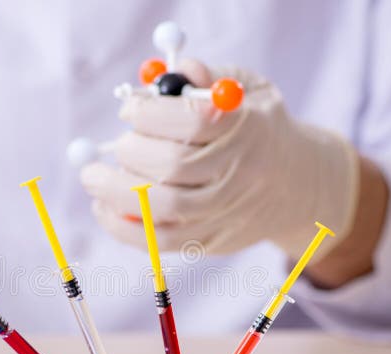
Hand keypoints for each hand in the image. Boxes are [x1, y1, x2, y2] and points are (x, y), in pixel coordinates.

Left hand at [80, 61, 359, 258]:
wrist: (297, 185)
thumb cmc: (258, 127)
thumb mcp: (246, 89)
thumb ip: (204, 76)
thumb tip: (156, 75)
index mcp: (246, 128)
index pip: (192, 121)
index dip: (149, 114)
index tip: (128, 109)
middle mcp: (238, 173)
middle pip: (174, 166)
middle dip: (130, 153)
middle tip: (113, 147)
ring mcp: (226, 212)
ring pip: (164, 208)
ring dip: (116, 192)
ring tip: (93, 177)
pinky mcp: (212, 241)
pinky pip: (160, 241)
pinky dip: (123, 228)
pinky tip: (104, 208)